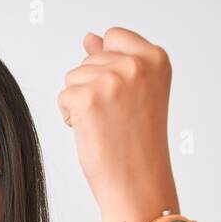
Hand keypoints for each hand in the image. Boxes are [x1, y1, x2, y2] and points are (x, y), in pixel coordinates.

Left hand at [58, 26, 179, 221]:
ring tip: (105, 125)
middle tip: (116, 119)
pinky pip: (63, 97)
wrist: (137, 184)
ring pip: (74, 77)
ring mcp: (113, 80)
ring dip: (81, 102)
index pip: (114, 36)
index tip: (124, 97)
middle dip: (94, 87)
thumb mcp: (135, 92)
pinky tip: (92, 132)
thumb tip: (90, 37)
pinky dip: (70, 116)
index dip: (108, 67)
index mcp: (157, 58)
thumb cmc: (137, 144)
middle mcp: (137, 65)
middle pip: (90, 59)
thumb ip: (114, 59)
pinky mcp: (88, 98)